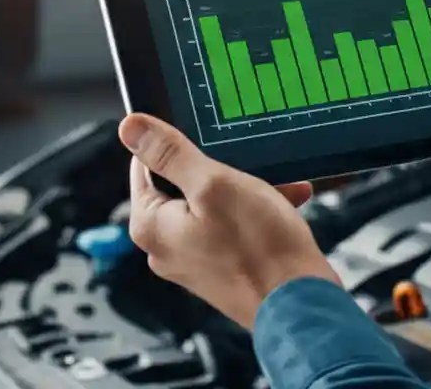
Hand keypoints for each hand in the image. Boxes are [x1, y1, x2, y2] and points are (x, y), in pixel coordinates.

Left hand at [119, 113, 339, 328]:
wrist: (300, 303)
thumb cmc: (259, 246)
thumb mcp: (215, 184)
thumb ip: (170, 155)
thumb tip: (129, 128)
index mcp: (151, 226)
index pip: (144, 167)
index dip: (174, 145)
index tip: (204, 136)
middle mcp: (165, 248)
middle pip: (181, 187)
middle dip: (219, 169)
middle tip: (248, 161)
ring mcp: (194, 262)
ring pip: (213, 205)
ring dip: (245, 188)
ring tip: (279, 182)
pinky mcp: (223, 270)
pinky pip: (232, 228)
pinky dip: (256, 211)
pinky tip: (288, 201)